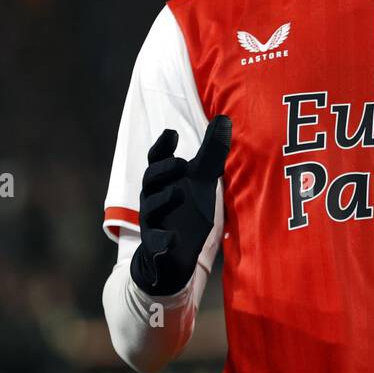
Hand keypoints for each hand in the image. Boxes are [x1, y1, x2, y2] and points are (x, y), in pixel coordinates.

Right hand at [130, 115, 231, 295]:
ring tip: (179, 192)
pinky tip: (171, 240)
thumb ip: (210, 153)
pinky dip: (162, 241)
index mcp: (164, 180)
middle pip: (150, 179)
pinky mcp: (157, 246)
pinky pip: (155, 243)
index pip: (157, 159)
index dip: (162, 146)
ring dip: (163, 199)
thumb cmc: (186, 208)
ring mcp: (153, 222)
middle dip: (164, 170)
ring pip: (150, 209)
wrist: (175, 253)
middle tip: (182, 163)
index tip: (171, 133)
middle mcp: (153, 197)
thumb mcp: (201, 181)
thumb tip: (223, 119)